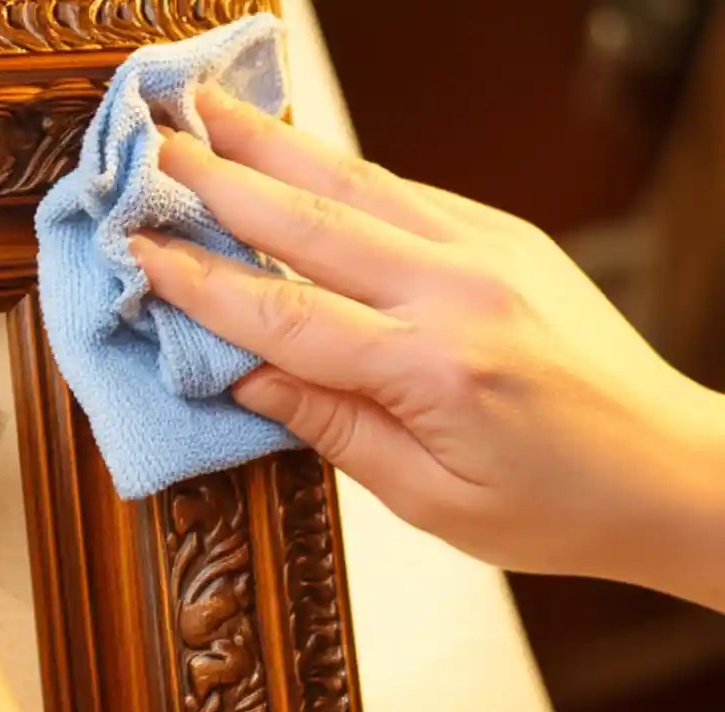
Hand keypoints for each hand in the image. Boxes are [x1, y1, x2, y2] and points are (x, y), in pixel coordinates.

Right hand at [132, 87, 724, 608]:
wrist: (675, 467)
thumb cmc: (559, 503)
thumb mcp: (433, 499)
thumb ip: (332, 426)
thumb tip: (242, 373)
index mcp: (436, 367)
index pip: (285, 315)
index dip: (201, 281)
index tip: (139, 246)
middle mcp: (459, 288)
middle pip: (309, 223)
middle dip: (220, 178)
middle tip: (153, 139)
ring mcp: (486, 248)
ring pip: (354, 184)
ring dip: (272, 145)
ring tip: (207, 108)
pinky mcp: (502, 234)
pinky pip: (401, 189)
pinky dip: (334, 167)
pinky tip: (291, 151)